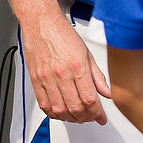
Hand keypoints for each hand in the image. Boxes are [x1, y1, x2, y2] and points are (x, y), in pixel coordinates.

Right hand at [22, 8, 110, 123]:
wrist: (42, 24)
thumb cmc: (63, 35)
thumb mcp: (87, 53)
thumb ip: (97, 76)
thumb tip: (107, 92)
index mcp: (77, 66)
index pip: (90, 98)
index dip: (97, 113)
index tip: (101, 118)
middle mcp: (61, 74)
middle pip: (75, 107)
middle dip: (86, 117)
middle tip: (91, 117)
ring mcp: (47, 78)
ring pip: (59, 110)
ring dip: (71, 118)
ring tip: (78, 117)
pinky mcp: (36, 81)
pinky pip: (44, 105)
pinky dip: (54, 114)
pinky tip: (61, 113)